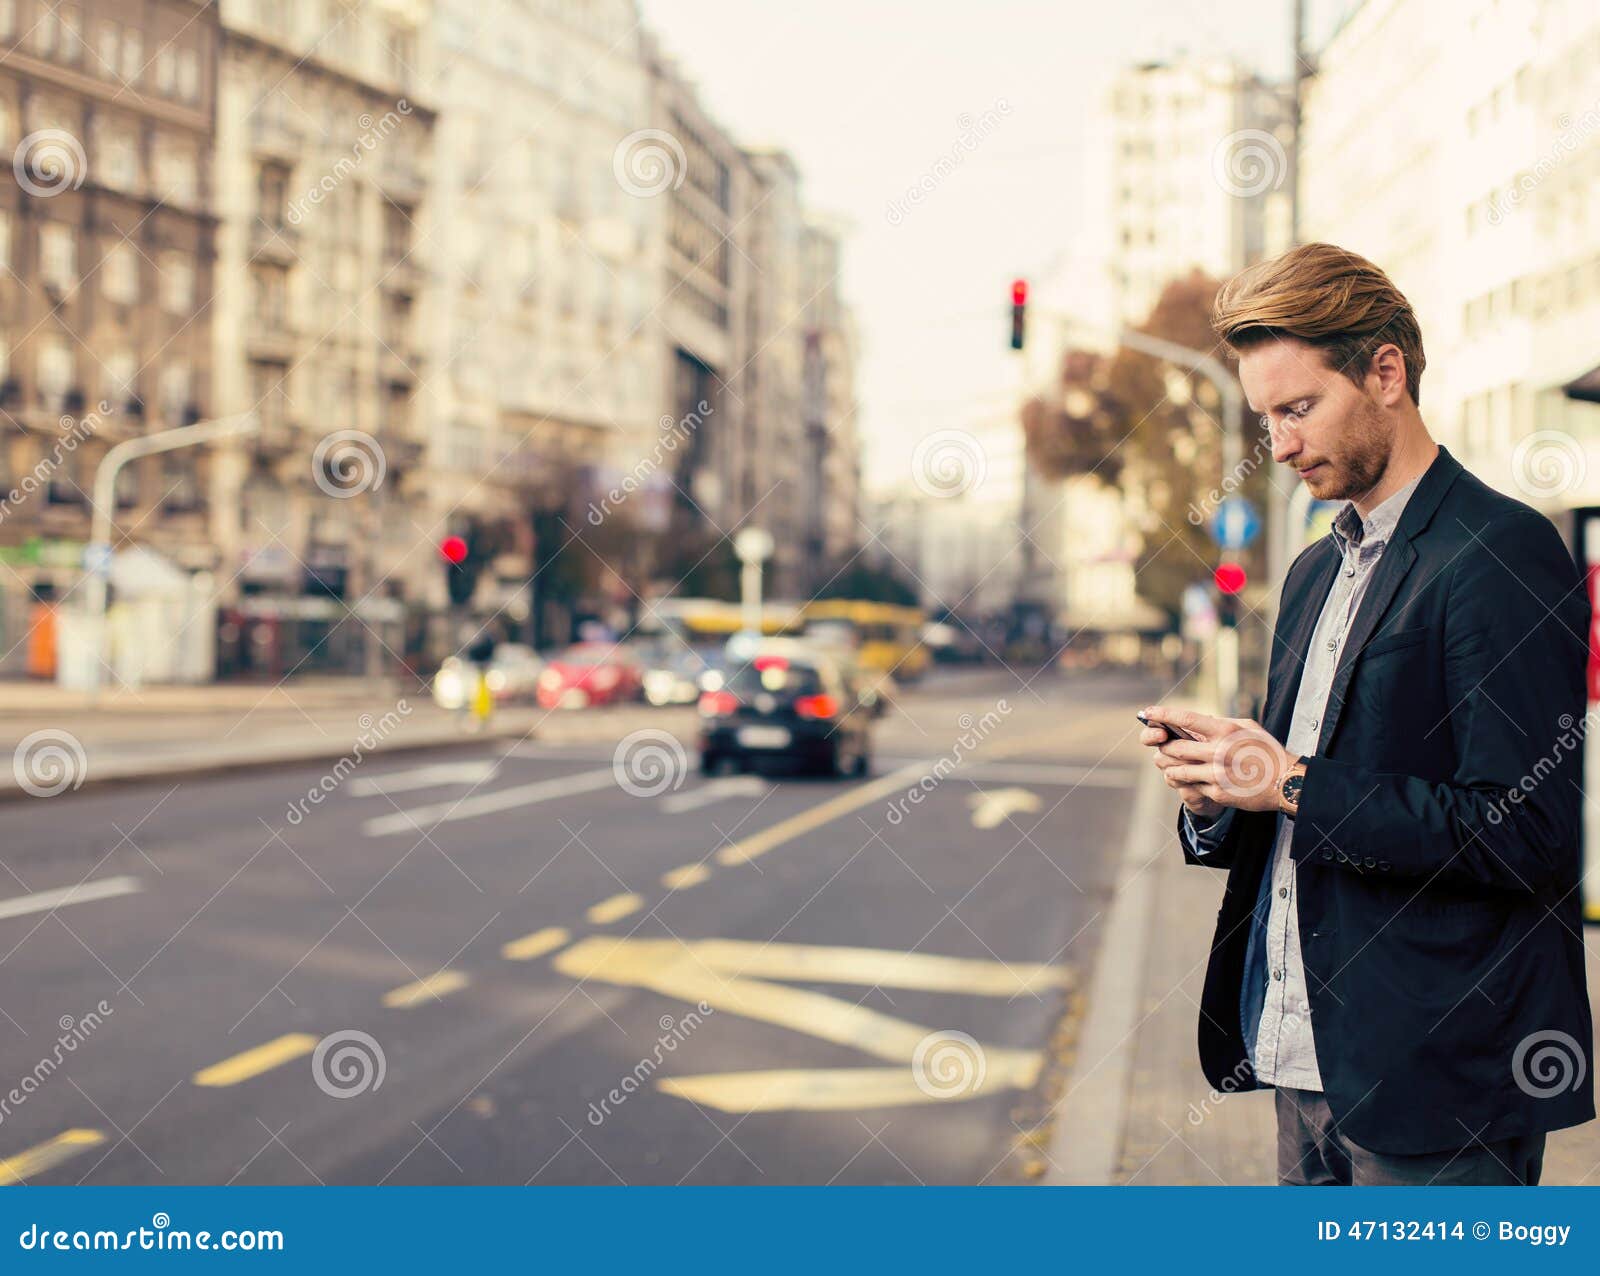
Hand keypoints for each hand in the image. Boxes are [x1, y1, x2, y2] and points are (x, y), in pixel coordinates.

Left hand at [1139, 705, 1293, 814]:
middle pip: (1175, 747)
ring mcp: (1217, 774)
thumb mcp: (1248, 727)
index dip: (1162, 715)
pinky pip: (1192, 786)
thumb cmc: (1267, 751)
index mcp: (1225, 731)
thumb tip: (1199, 720)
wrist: (1286, 783)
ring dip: (1169, 767)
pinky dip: (1188, 782)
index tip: (1147, 712)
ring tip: (1168, 764)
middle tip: (1160, 745)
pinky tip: (1190, 779)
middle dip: (1164, 746)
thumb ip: (1222, 722)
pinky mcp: (1218, 793)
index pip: (1185, 719)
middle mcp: (1218, 751)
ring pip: (1177, 770)